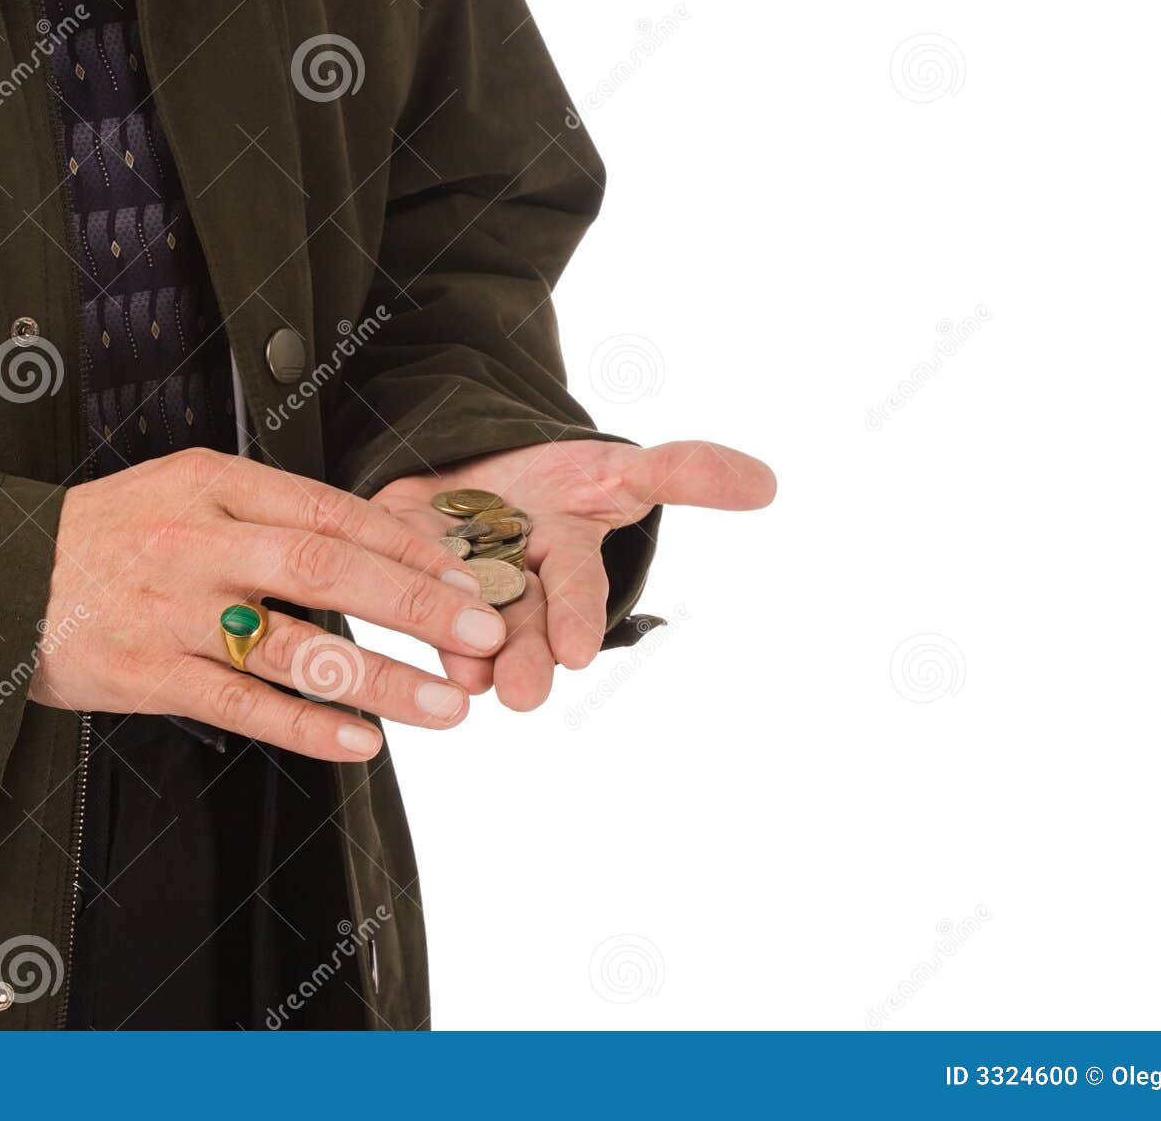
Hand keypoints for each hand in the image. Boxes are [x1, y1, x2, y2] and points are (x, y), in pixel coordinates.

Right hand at [29, 448, 508, 760]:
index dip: (406, 544)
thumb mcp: (181, 494)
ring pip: (293, 648)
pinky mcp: (145, 674)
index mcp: (212, 485)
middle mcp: (197, 542)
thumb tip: (373, 548)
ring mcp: (170, 611)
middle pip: (325, 570)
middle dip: (414, 604)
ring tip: (445, 707)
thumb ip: (265, 514)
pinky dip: (306, 727)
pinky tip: (362, 744)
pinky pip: (240, 706)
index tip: (466, 574)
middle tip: (482, 633)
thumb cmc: (107, 538)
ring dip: (379, 680)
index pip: (330, 511)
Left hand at [372, 439, 774, 708]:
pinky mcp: (398, 555)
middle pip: (517, 625)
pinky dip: (397, 597)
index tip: (578, 653)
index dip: (576, 618)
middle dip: (520, 659)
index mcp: (562, 563)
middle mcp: (510, 585)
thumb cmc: (559, 480)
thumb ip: (684, 473)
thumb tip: (767, 482)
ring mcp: (452, 575)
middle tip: (518, 697)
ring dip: (462, 650)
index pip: (574, 594)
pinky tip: (394, 624)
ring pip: (456, 619)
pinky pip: (393, 576)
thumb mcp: (619, 469)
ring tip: (467, 680)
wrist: (478, 464)